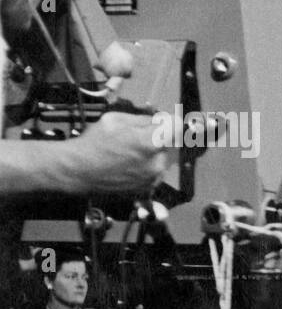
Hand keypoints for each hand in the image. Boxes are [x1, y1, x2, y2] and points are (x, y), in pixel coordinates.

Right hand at [56, 110, 176, 194]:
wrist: (77, 171)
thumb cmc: (93, 143)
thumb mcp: (116, 119)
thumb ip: (143, 119)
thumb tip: (161, 119)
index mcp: (150, 142)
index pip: (177, 127)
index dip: (170, 122)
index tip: (165, 122)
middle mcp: (156, 163)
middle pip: (169, 144)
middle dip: (157, 139)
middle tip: (136, 138)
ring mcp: (153, 178)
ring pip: (162, 159)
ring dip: (152, 154)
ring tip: (128, 153)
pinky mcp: (147, 189)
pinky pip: (154, 173)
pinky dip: (145, 167)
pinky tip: (128, 165)